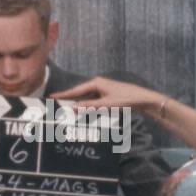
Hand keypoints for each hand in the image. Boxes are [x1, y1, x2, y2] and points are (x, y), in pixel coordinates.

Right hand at [49, 76, 163, 113]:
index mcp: (96, 83)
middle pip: (80, 94)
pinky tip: (84, 113)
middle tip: (56, 105)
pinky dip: (89, 107)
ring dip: (80, 105)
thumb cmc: (125, 100)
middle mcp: (98, 84)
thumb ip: (89, 106)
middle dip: (70, 100)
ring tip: (67, 111)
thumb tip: (74, 108)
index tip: (51, 96)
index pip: (76, 90)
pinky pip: (94, 101)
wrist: (143, 99)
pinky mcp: (108, 95)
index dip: (64, 95)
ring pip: (87, 98)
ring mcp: (104, 89)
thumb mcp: (106, 105)